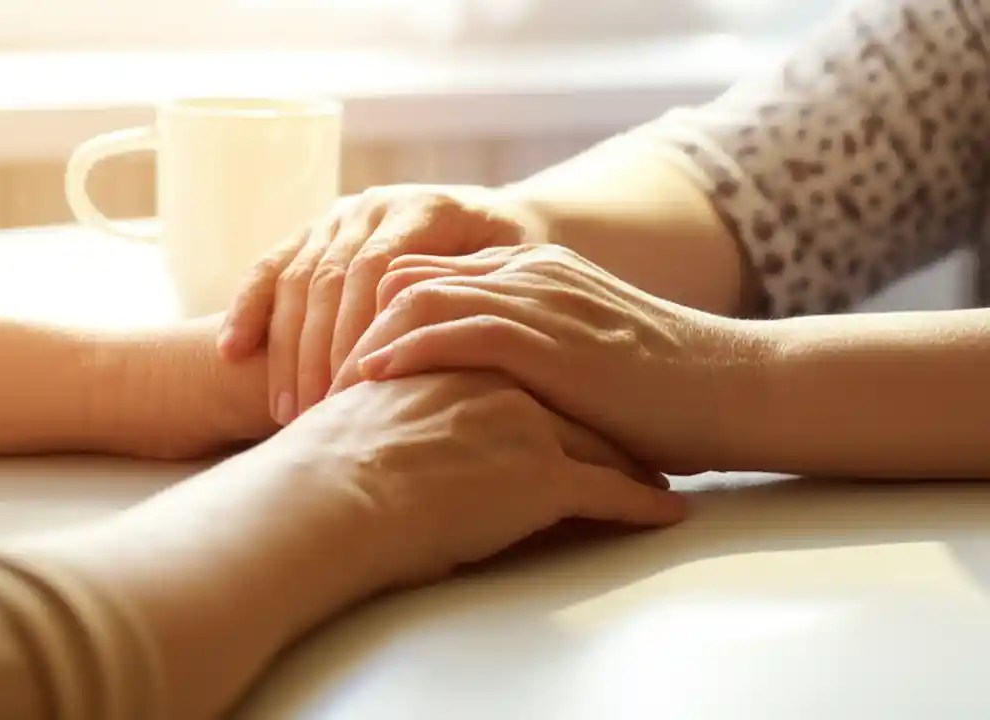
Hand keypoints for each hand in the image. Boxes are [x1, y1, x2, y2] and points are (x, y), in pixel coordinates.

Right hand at [216, 184, 535, 424]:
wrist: (502, 226)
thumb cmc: (517, 269)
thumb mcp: (518, 279)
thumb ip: (485, 303)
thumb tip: (455, 353)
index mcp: (425, 209)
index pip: (377, 272)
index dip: (359, 334)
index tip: (355, 395)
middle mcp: (374, 206)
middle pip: (330, 279)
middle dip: (318, 355)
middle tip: (315, 419)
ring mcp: (338, 217)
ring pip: (296, 278)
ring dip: (285, 348)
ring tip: (286, 412)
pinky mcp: (313, 233)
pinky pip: (271, 267)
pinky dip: (249, 308)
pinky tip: (231, 350)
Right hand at [273, 372, 685, 584]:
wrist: (327, 495)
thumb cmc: (327, 466)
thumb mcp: (369, 410)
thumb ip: (404, 401)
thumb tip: (399, 420)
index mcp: (460, 357)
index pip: (528, 362)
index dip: (559, 378)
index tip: (583, 389)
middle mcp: (502, 382)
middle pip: (575, 395)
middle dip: (610, 412)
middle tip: (639, 425)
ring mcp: (527, 428)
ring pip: (602, 443)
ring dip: (637, 458)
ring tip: (661, 469)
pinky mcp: (542, 480)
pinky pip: (612, 494)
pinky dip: (644, 505)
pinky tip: (668, 512)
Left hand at [330, 245, 769, 473]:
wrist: (735, 391)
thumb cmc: (661, 396)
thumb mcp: (581, 364)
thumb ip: (526, 362)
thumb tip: (470, 399)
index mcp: (532, 273)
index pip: (426, 276)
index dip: (372, 315)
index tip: (333, 362)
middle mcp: (527, 272)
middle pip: (405, 280)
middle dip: (348, 326)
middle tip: (307, 374)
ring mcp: (537, 297)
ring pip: (417, 299)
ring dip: (361, 341)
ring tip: (320, 384)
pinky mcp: (546, 333)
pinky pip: (452, 329)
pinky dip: (402, 350)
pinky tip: (365, 377)